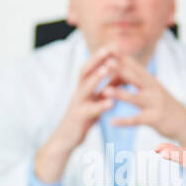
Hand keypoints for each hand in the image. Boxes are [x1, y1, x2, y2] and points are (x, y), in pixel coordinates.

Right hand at [33, 49, 116, 182]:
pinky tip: (111, 103)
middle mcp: (78, 93)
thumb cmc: (82, 120)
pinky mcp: (78, 118)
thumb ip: (104, 91)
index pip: (91, 67)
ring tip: (109, 68)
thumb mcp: (94, 103)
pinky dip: (100, 106)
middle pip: (85, 70)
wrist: (65, 140)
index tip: (114, 44)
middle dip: (97, 58)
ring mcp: (77, 104)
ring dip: (97, 76)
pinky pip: (89, 110)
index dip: (102, 55)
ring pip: (85, 87)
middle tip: (110, 48)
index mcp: (83, 88)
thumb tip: (120, 79)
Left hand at [103, 53, 185, 152]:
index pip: (135, 66)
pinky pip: (136, 120)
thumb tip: (124, 68)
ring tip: (105, 91)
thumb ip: (139, 80)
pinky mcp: (154, 119)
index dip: (122, 57)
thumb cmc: (164, 105)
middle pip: (134, 77)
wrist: (185, 122)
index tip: (108, 48)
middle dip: (120, 69)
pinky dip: (123, 121)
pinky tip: (111, 122)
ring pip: (134, 98)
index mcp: (151, 81)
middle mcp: (153, 89)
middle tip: (105, 61)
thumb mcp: (154, 89)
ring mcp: (154, 104)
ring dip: (119, 94)